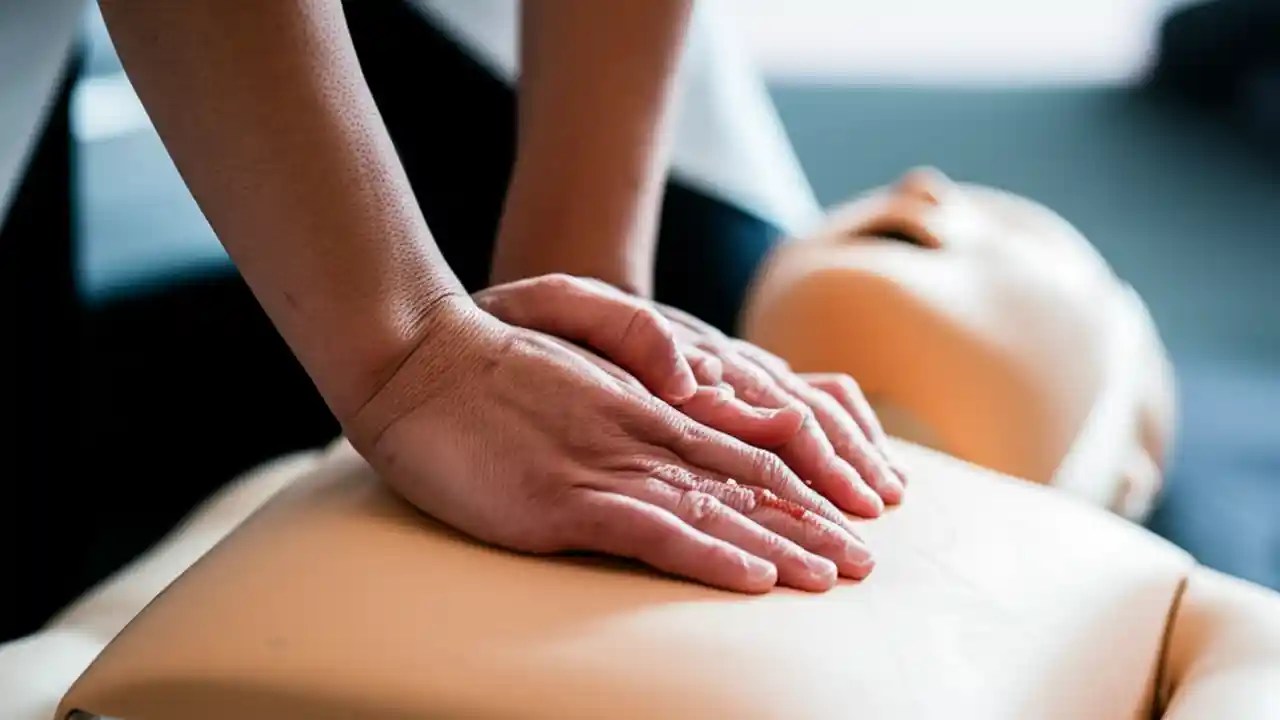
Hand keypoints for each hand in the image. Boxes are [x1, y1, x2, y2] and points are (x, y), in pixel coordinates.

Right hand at [343, 297, 874, 592]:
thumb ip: (634, 348)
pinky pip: (654, 533)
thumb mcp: (568, 336)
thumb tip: (687, 380)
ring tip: (832, 577)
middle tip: (861, 562)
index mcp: (643, 404)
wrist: (413, 356)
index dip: (797, 483)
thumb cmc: (485, 350)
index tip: (840, 514)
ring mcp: (604, 467)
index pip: (739, 447)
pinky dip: (708, 557)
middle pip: (745, 484)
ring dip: (779, 548)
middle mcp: (639, 434)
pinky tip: (753, 578)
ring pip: (714, 512)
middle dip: (809, 524)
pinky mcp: (564, 501)